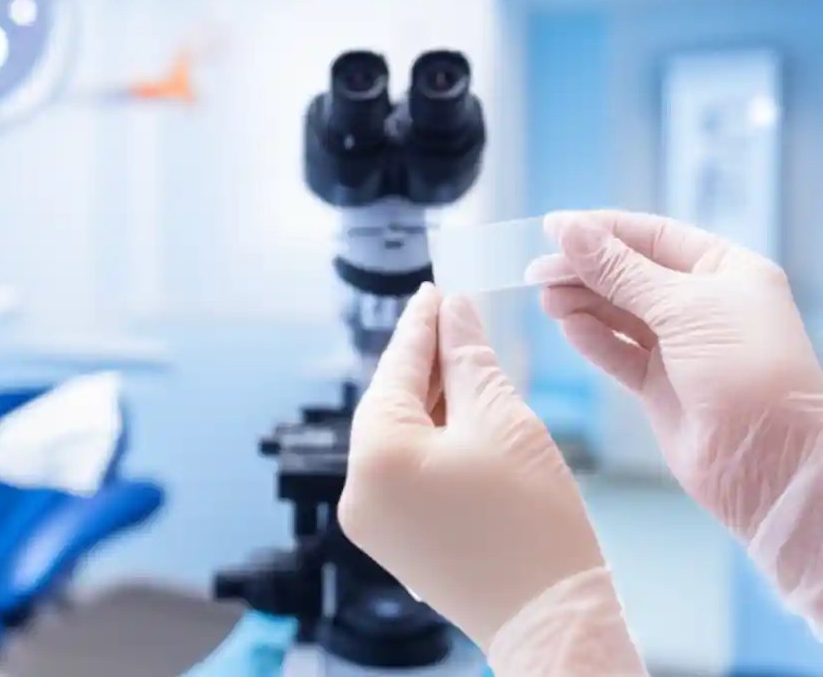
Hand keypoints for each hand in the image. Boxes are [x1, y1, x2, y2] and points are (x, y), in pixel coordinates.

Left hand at [338, 284, 606, 649]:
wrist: (550, 618)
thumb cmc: (533, 522)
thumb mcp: (504, 421)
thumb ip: (470, 358)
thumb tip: (453, 310)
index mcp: (375, 455)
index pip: (398, 370)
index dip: (421, 325)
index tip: (434, 289)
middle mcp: (357, 489)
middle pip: (392, 403)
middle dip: (428, 363)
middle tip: (456, 318)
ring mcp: (370, 520)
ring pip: (398, 437)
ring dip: (433, 401)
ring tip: (467, 362)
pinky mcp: (391, 540)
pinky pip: (404, 471)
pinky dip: (431, 441)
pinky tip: (462, 416)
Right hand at [533, 210, 822, 540]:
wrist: (770, 462)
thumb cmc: (748, 371)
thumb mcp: (684, 307)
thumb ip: (620, 270)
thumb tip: (569, 230)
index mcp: (727, 270)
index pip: (654, 237)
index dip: (603, 230)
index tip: (552, 227)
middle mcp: (704, 304)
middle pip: (630, 274)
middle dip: (584, 270)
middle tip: (537, 271)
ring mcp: (682, 347)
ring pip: (619, 314)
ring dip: (582, 302)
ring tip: (546, 299)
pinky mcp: (660, 386)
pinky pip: (617, 352)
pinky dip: (591, 338)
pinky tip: (567, 326)